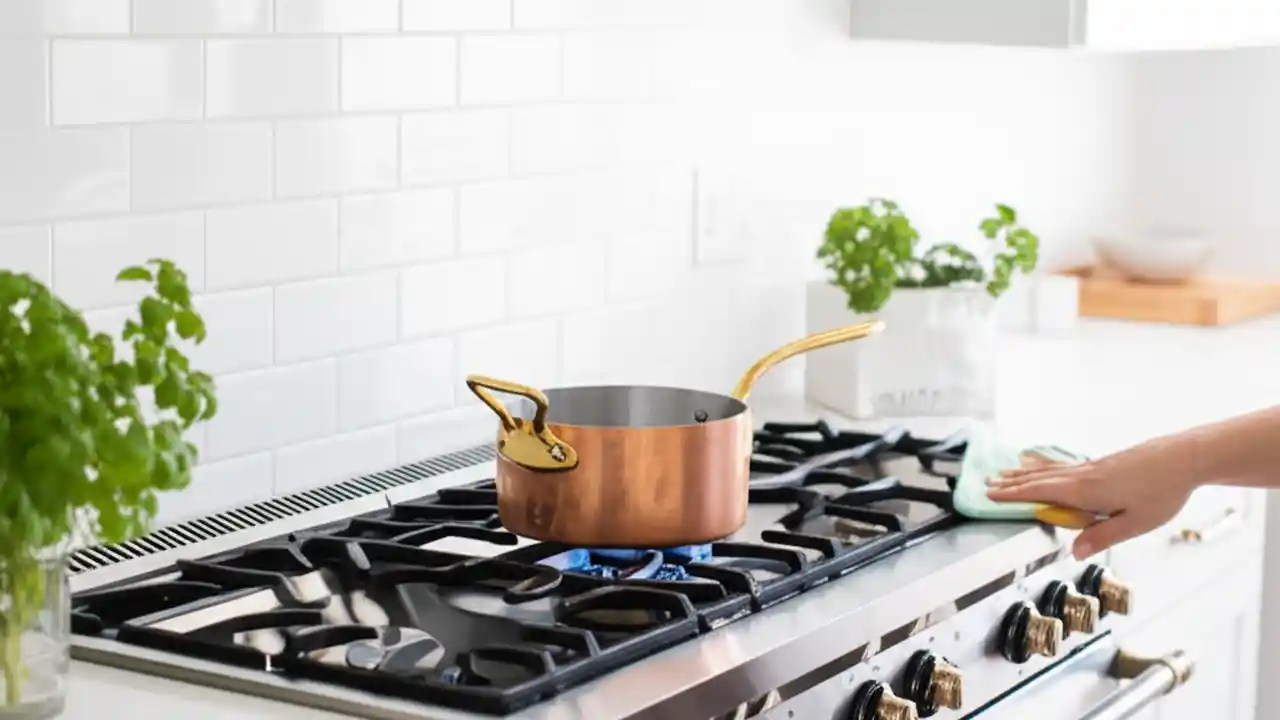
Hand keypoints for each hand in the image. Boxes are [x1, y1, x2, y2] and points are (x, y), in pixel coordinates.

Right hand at [987, 437, 1201, 558]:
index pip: (1040, 493)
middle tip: (987, 485)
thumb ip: (1101, 537)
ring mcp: (1091, 467)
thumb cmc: (1162, 492)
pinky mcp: (1101, 463)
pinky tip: (1043, 466)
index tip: (990, 495)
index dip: (1014, 495)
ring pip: (1050, 470)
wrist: (1183, 458)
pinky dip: (1044, 466)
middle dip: (1012, 483)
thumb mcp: (1134, 524)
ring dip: (1025, 473)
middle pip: (1039, 479)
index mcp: (1086, 492)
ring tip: (1005, 473)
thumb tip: (1073, 551)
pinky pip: (1062, 466)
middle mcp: (1083, 476)